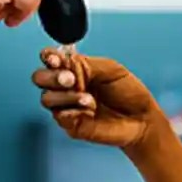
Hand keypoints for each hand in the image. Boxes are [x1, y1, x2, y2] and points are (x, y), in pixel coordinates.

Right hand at [32, 48, 168, 150]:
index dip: (48, 57)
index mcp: (75, 69)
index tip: (55, 58)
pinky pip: (60, 116)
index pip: (50, 59)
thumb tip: (66, 59)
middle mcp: (67, 87)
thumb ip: (86, 63)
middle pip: (40, 78)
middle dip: (51, 76)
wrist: (141, 117)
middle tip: (71, 79)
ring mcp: (67, 106)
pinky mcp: (72, 124)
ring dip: (66, 96)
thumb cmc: (128, 93)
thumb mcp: (109, 69)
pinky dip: (72, 111)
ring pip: (46, 98)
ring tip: (89, 98)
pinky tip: (89, 110)